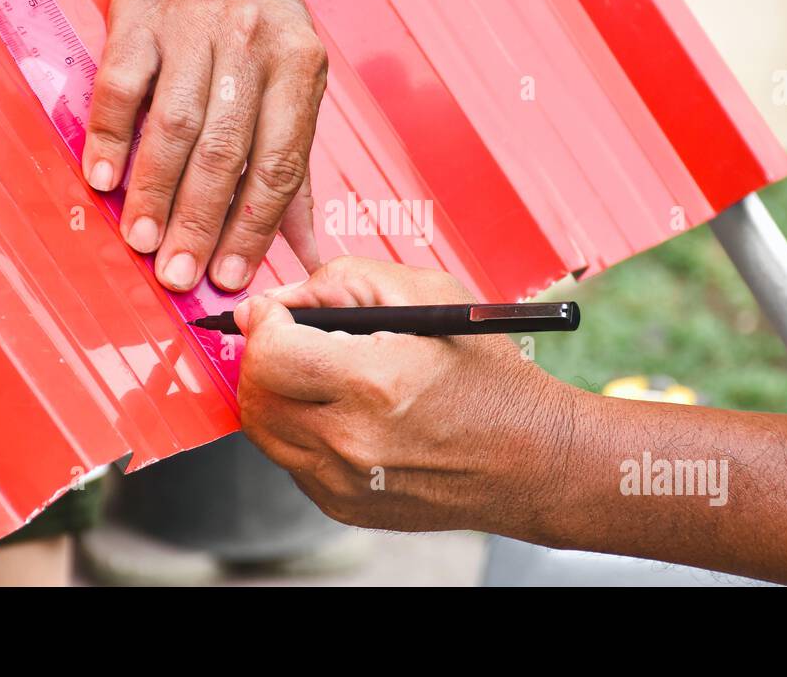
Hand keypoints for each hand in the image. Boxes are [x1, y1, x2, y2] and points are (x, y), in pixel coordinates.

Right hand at [83, 0, 325, 291]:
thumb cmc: (264, 33)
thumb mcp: (296, 90)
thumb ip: (296, 175)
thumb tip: (309, 256)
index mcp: (298, 69)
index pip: (278, 164)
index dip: (253, 227)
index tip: (229, 275)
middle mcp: (249, 47)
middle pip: (224, 151)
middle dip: (199, 221)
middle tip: (177, 274)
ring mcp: (193, 30)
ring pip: (174, 124)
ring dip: (155, 190)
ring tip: (142, 240)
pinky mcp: (140, 19)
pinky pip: (122, 85)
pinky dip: (110, 135)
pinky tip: (103, 179)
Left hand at [234, 257, 575, 537]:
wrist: (529, 460)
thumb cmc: (487, 374)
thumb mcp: (430, 296)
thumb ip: (346, 281)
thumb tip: (280, 299)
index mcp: (375, 383)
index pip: (270, 355)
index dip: (263, 323)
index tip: (274, 312)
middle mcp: (352, 441)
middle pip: (256, 394)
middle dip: (262, 355)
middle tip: (289, 336)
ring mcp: (343, 482)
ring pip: (263, 430)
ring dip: (274, 392)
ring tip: (315, 371)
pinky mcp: (342, 505)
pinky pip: (289, 458)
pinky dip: (298, 429)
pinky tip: (339, 411)